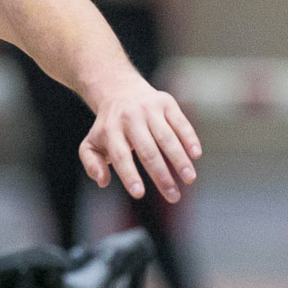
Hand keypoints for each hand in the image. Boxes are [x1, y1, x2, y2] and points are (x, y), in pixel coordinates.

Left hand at [79, 73, 202, 202]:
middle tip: (173, 197)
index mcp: (110, 130)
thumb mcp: (91, 143)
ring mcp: (149, 109)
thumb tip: (102, 181)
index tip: (139, 194)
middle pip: (148, 151)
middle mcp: (130, 118)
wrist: (119, 91)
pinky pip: (180, 122)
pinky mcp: (166, 103)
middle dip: (161, 175)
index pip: (120, 156)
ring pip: (167, 138)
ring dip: (180, 160)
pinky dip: (189, 138)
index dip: (129, 175)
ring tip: (189, 179)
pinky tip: (196, 155)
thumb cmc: (108, 127)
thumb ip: (92, 164)